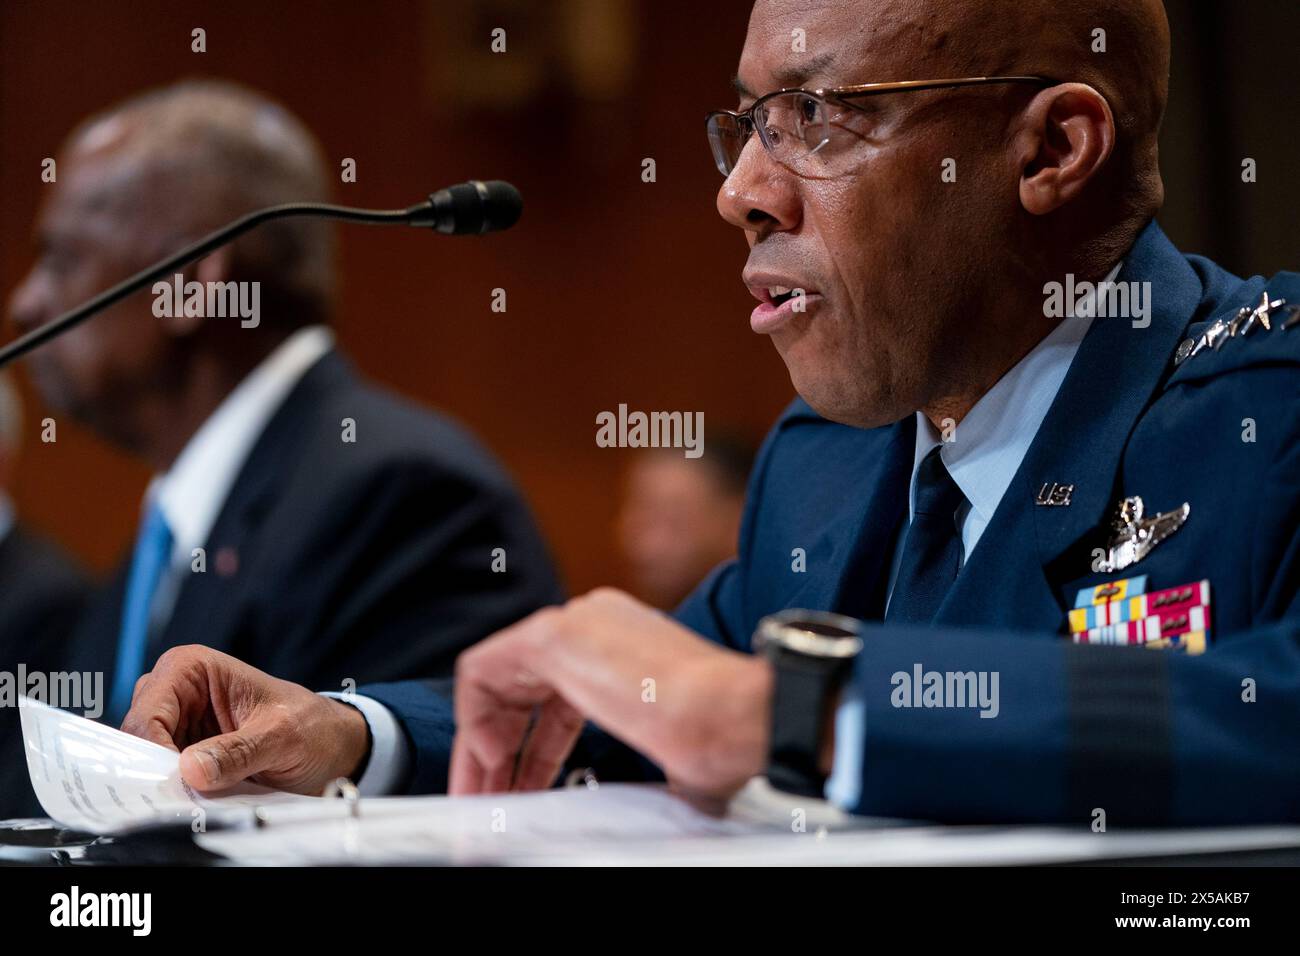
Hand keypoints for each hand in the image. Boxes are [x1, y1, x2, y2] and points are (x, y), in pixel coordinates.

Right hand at [120, 645, 369, 794]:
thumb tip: (192, 770)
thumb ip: (239, 751)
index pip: (147, 714)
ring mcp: (178, 725)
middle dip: (153, 770)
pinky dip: (176, 793)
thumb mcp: (282, 736)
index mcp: (192, 668)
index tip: (171, 783)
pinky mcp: (185, 754)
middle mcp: (176, 693)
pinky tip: (194, 803)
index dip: (151, 751)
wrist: (332, 745)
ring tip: (191, 802)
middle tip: (177, 799)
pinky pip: (164, 777)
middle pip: (137, 739)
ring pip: (145, 761)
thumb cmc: (311, 725)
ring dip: (165, 785)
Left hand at [450, 588, 773, 802]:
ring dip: (483, 742)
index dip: (533, 751)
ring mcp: (576, 623)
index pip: (557, 698)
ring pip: (498, 681)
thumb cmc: (722, 736)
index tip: (522, 792)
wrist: (736, 716)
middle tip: (490, 800)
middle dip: (500, 753)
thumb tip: (637, 808)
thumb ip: (640, 756)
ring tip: (481, 795)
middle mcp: (597, 625)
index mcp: (627, 646)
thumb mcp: (667, 745)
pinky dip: (478, 717)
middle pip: (522, 690)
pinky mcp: (556, 634)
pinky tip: (495, 759)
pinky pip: (484, 670)